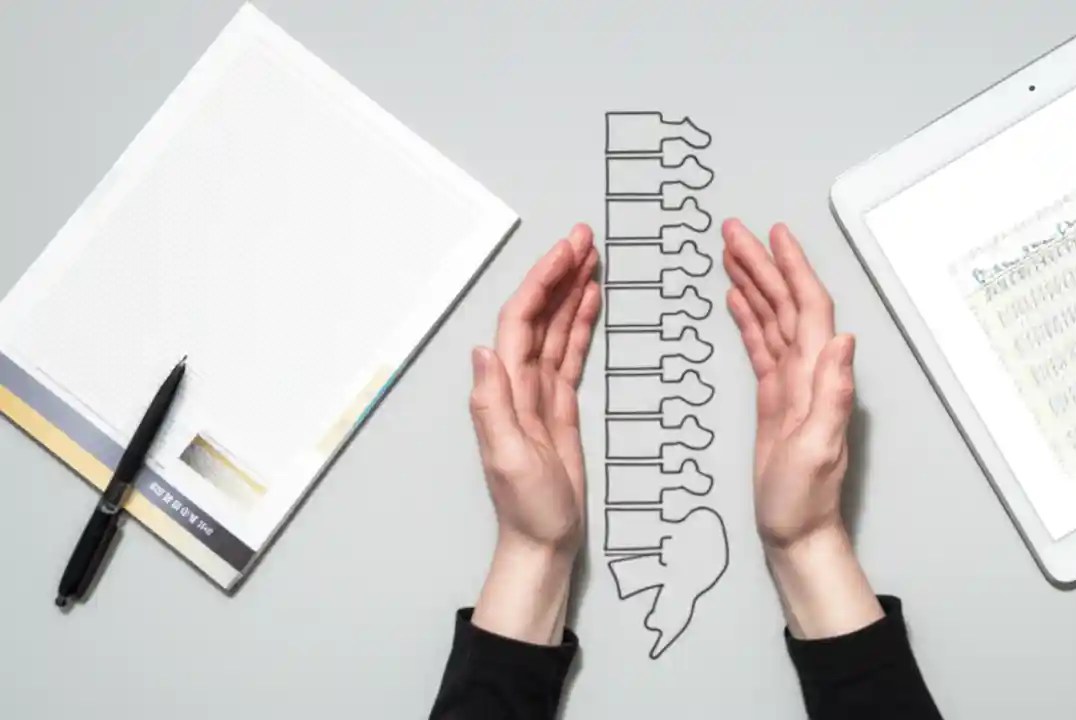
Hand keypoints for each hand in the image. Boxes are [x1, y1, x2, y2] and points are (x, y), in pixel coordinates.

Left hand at [470, 224, 599, 644]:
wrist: (543, 540)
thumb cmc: (527, 507)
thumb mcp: (506, 458)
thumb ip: (491, 404)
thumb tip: (482, 350)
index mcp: (504, 387)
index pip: (520, 320)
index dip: (542, 281)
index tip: (567, 251)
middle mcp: (519, 381)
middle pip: (538, 313)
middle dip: (559, 272)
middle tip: (585, 237)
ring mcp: (540, 390)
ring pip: (556, 327)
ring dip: (571, 290)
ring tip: (592, 255)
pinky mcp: (560, 403)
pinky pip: (570, 352)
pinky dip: (580, 323)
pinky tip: (591, 299)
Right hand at [723, 219, 882, 638]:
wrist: (796, 533)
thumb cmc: (804, 499)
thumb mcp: (818, 449)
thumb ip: (832, 395)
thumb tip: (843, 338)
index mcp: (817, 377)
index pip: (808, 308)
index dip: (793, 269)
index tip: (775, 234)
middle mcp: (807, 372)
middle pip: (786, 304)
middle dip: (763, 264)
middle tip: (733, 230)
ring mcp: (790, 383)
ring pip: (771, 318)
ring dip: (753, 282)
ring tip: (729, 251)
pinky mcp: (773, 398)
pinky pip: (760, 345)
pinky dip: (748, 317)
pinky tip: (734, 298)